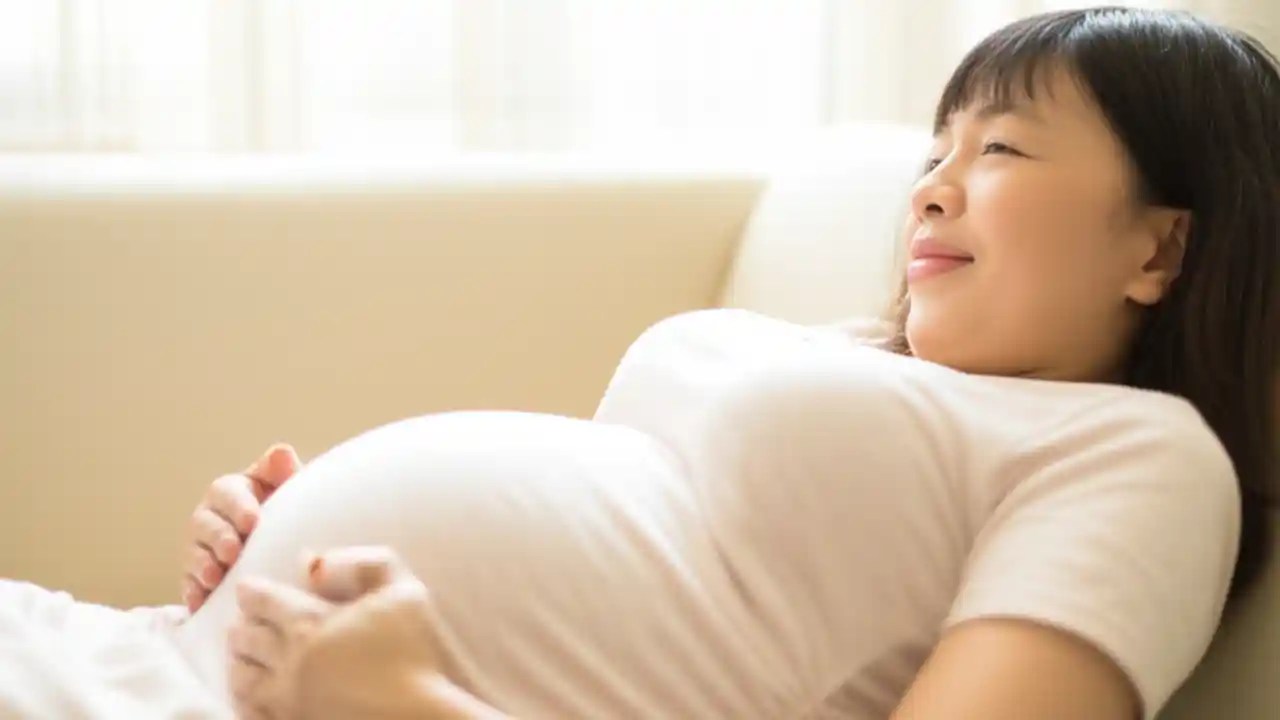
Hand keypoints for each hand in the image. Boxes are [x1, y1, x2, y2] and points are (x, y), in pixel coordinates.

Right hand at [183, 443, 301, 611]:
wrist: (286, 551)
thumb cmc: (291, 513)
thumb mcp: (291, 491)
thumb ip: (283, 473)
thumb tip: (282, 453)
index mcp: (235, 491)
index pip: (227, 491)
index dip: (237, 506)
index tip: (252, 521)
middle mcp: (212, 516)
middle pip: (204, 522)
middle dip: (218, 536)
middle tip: (232, 551)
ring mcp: (201, 547)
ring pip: (193, 552)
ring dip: (202, 564)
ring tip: (215, 576)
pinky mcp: (196, 578)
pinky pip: (188, 584)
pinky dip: (193, 592)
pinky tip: (201, 601)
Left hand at [229, 547, 496, 719]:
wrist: (421, 718)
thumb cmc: (419, 654)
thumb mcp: (403, 592)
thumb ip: (363, 564)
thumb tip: (313, 562)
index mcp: (310, 623)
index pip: (265, 601)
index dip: (251, 592)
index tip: (245, 588)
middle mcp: (289, 662)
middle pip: (247, 638)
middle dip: (242, 626)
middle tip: (240, 621)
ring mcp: (287, 702)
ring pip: (243, 680)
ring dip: (238, 663)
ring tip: (239, 657)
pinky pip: (251, 715)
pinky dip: (244, 702)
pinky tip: (249, 698)